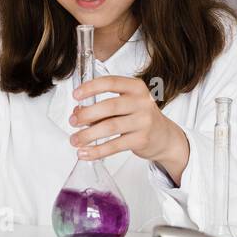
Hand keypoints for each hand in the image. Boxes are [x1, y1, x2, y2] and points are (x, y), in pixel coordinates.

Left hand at [70, 75, 188, 175]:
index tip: (75, 95)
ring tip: (75, 140)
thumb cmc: (139, 117)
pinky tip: (85, 153)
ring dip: (88, 134)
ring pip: (110, 127)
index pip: (111, 82)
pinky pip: (114, 146)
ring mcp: (143, 121)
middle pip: (109, 106)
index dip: (91, 88)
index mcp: (136, 88)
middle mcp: (142, 102)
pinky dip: (97, 151)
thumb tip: (77, 113)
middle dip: (86, 114)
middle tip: (72, 122)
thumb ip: (102, 107)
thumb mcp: (125, 105)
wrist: (165, 137)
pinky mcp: (141, 140)